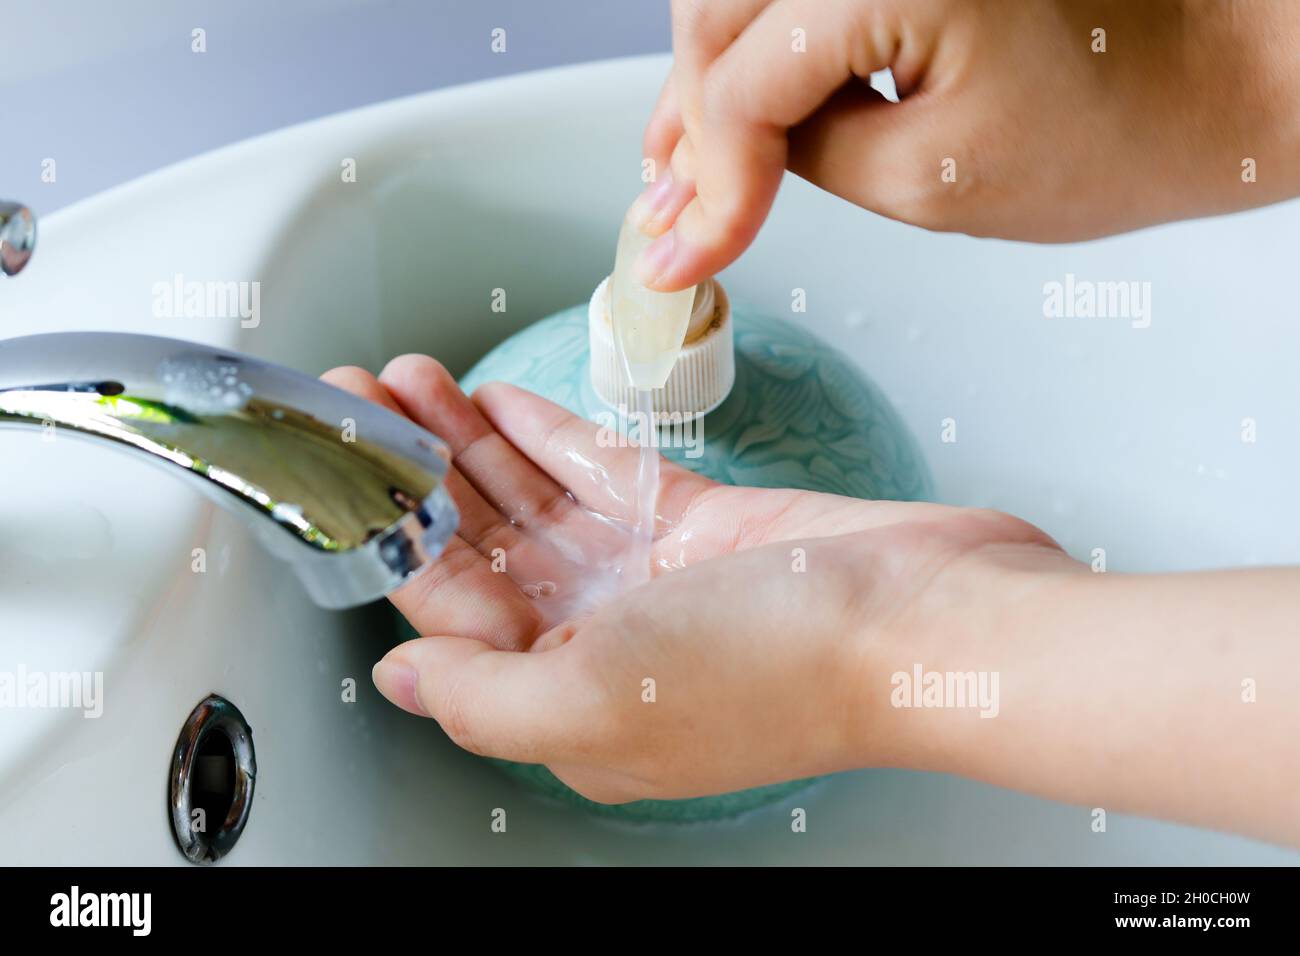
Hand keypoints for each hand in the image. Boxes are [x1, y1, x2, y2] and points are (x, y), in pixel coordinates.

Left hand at [322, 356, 1071, 802]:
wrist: (929, 621)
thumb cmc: (778, 670)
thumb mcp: (592, 697)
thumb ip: (480, 697)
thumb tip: (400, 681)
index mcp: (563, 700)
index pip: (446, 611)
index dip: (387, 532)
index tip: (342, 460)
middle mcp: (600, 643)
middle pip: (482, 546)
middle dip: (418, 469)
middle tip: (365, 394)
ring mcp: (651, 582)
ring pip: (534, 502)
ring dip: (472, 441)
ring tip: (416, 377)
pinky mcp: (701, 527)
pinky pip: (604, 474)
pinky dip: (550, 436)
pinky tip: (503, 401)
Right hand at [631, 0, 1299, 290]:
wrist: (1220, 64)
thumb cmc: (1123, 124)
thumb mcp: (934, 182)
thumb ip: (806, 161)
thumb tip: (730, 160)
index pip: (747, 85)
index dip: (708, 182)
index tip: (683, 252)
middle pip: (714, 16)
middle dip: (688, 127)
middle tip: (669, 216)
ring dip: (705, 79)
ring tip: (681, 167)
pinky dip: (752, 45)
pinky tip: (732, 102)